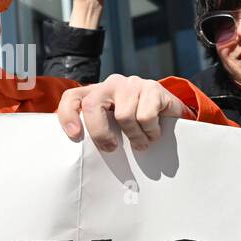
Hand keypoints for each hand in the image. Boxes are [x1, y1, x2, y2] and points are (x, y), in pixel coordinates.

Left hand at [57, 74, 195, 151]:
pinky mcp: (153, 88)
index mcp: (96, 94)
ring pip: (123, 115)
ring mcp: (132, 84)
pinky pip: (146, 116)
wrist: (172, 117)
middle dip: (100, 132)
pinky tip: (154, 132)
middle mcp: (111, 84)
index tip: (75, 136)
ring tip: (141, 142)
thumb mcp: (114, 128)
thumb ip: (100, 132)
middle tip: (111, 148)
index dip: (68, 115)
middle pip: (92, 105)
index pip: (72, 98)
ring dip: (134, 137)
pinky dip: (150, 131)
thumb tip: (85, 157)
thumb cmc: (136, 127)